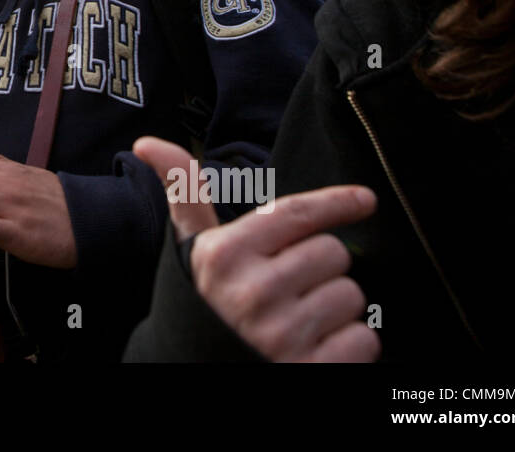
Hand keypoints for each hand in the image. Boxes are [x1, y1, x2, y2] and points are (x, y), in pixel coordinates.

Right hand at [133, 137, 380, 361]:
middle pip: (332, 253)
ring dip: (335, 311)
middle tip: (289, 291)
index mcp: (225, 255)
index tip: (366, 199)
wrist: (198, 371)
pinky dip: (349, 347)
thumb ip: (184, 194)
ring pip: (351, 297)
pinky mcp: (312, 369)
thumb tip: (148, 143)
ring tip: (299, 323)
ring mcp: (283, 335)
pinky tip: (314, 350)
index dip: (336, 202)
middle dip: (319, 271)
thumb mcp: (194, 252)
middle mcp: (253, 293)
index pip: (295, 213)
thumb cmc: (208, 304)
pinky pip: (364, 339)